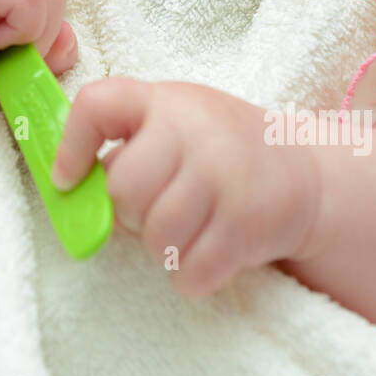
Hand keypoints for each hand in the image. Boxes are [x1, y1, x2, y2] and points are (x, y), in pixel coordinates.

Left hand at [50, 79, 320, 295]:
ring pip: (156, 235)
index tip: (67, 178)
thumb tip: (74, 190)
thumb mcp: (176, 126)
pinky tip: (208, 252)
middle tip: (153, 210)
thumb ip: (129, 145)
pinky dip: (191, 275)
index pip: (98, 103)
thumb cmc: (220, 153)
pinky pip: (189, 271)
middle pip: (124, 188)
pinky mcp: (248, 224)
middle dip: (128, 213)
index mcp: (166, 101)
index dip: (71, 145)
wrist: (308, 176)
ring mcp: (225, 176)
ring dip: (162, 247)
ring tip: (184, 231)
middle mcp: (196, 130)